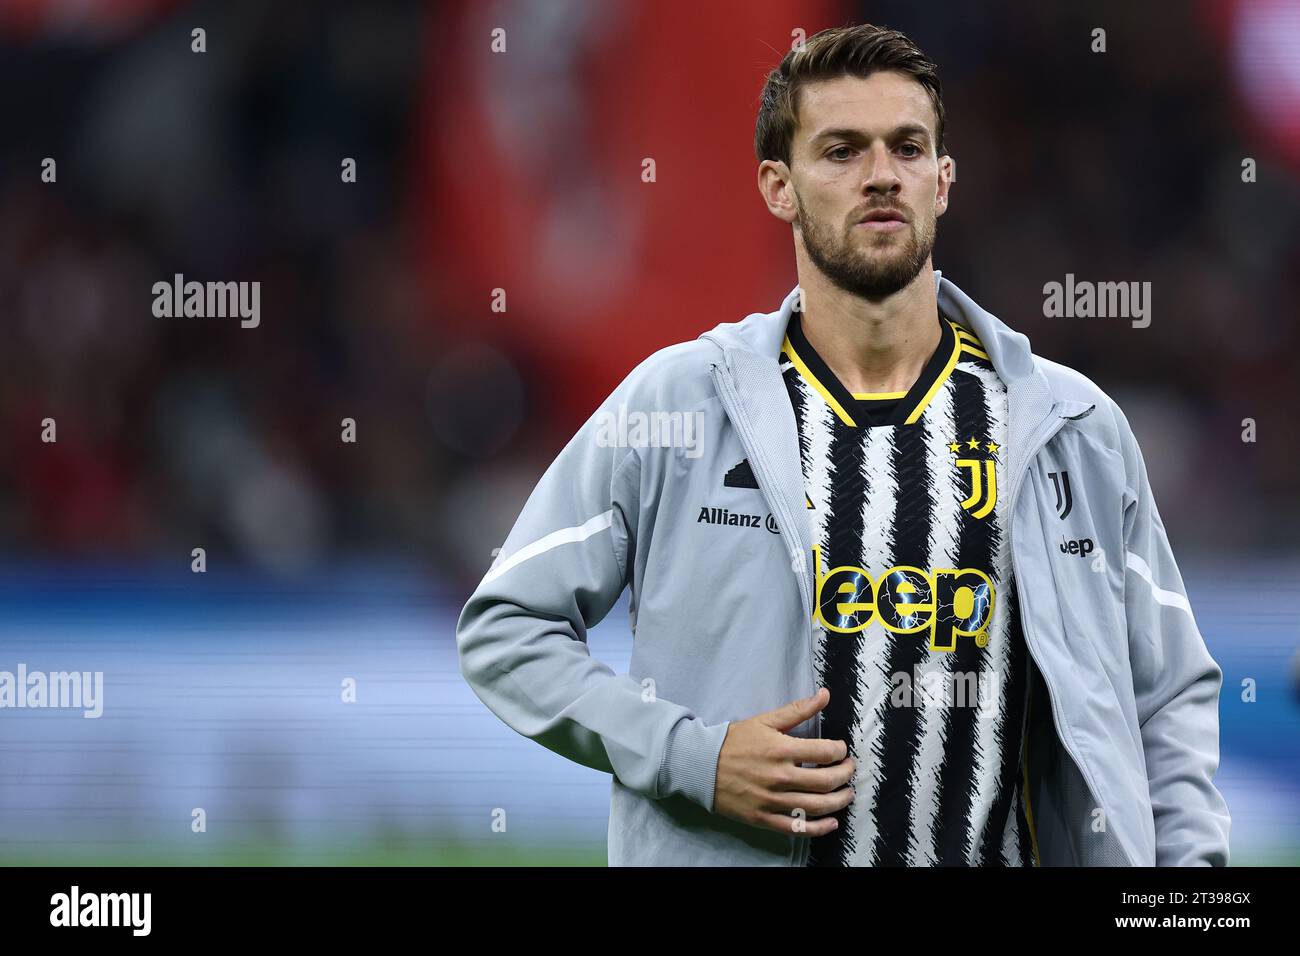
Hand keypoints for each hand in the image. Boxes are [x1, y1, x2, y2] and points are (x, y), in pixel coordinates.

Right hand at [713, 687, 854, 835]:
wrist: (701, 765)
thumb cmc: (734, 741)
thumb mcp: (765, 721)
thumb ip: (798, 709)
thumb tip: (825, 695)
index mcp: (782, 750)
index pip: (826, 752)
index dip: (840, 751)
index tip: (840, 750)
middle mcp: (780, 777)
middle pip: (827, 781)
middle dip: (845, 775)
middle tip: (849, 770)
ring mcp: (772, 800)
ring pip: (817, 806)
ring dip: (839, 801)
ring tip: (846, 794)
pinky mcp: (764, 818)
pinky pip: (798, 828)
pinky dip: (819, 828)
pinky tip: (831, 822)